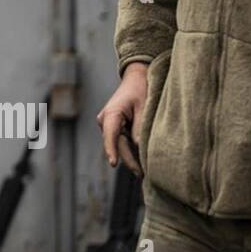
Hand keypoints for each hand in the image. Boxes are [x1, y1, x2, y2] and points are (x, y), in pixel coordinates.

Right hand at [97, 62, 146, 176]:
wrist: (136, 77)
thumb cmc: (141, 89)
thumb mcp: (145, 108)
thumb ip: (141, 129)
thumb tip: (139, 148)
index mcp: (111, 114)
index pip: (111, 136)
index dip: (112, 150)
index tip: (113, 164)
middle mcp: (105, 120)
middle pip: (117, 144)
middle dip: (129, 159)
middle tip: (142, 175)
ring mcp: (108, 124)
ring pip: (119, 144)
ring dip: (130, 155)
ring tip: (143, 171)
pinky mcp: (114, 126)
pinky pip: (121, 140)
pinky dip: (130, 149)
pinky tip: (141, 160)